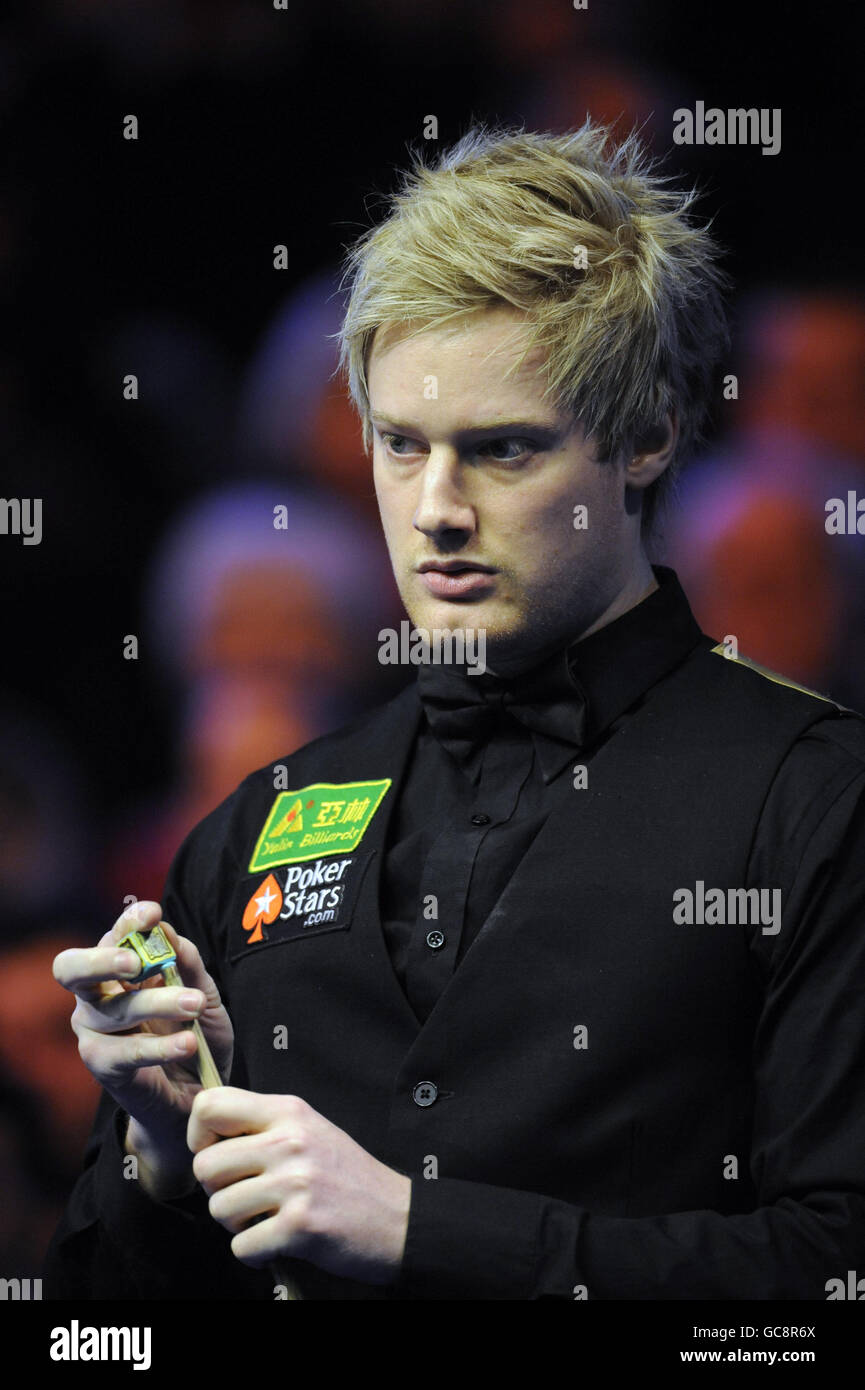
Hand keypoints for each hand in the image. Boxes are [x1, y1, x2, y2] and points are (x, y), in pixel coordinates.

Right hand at [53, 901, 233, 1184]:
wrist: (199, 1096)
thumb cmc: (196, 1035)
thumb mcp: (203, 995)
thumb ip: (187, 964)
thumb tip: (168, 929)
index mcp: (117, 970)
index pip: (113, 937)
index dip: (127, 922)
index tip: (152, 914)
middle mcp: (96, 996)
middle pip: (72, 969)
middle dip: (102, 959)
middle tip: (137, 963)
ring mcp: (94, 1032)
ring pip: (113, 1009)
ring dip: (156, 1004)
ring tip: (193, 1004)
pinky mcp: (103, 1067)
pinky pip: (125, 1052)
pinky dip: (159, 1047)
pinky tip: (187, 1043)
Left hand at [189, 1088, 411, 1284]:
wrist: (399, 1218)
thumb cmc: (347, 1177)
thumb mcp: (309, 1130)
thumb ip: (264, 1126)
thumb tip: (206, 1136)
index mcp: (289, 1111)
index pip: (210, 1105)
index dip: (198, 1136)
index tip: (217, 1155)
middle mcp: (289, 1141)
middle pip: (204, 1165)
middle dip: (217, 1190)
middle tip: (246, 1198)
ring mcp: (295, 1183)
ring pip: (218, 1208)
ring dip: (236, 1225)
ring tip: (266, 1220)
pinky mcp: (300, 1226)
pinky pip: (241, 1247)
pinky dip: (254, 1253)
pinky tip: (278, 1244)